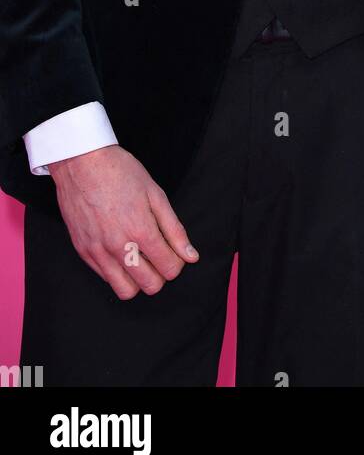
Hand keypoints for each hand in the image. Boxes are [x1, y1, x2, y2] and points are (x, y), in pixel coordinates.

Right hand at [49, 145, 198, 299]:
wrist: (81, 163)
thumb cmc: (120, 172)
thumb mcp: (155, 194)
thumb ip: (174, 229)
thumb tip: (190, 255)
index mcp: (141, 230)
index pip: (169, 268)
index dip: (178, 263)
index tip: (175, 252)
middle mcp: (118, 247)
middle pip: (150, 285)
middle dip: (161, 274)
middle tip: (160, 256)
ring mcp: (98, 252)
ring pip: (125, 290)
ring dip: (139, 279)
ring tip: (141, 259)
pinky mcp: (83, 252)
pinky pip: (105, 278)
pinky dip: (118, 272)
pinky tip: (122, 253)